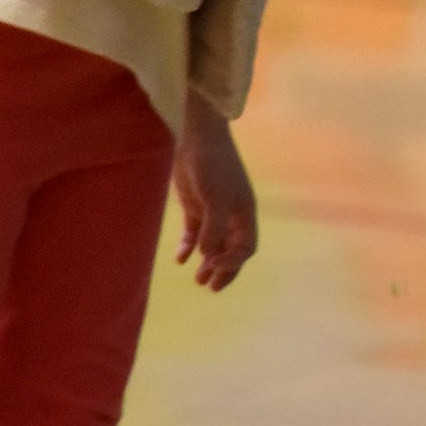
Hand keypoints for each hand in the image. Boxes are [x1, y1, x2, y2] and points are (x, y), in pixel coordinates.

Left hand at [172, 97, 256, 290]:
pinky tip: (179, 259)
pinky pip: (194, 233)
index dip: (233, 261)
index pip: (246, 247)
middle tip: (210, 287)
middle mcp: (231, 216)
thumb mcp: (216, 197)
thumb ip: (214, 228)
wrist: (197, 138)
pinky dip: (188, 247)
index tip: (213, 264)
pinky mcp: (195, 206)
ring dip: (207, 262)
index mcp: (244, 213)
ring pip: (213, 245)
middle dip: (223, 270)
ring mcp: (213, 211)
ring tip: (197, 280)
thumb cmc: (213, 165)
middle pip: (232, 250)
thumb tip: (208, 256)